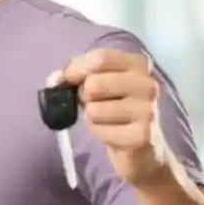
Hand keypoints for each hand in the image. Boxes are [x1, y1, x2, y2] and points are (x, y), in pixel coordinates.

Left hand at [60, 47, 173, 187]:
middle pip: (94, 84)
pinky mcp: (142, 134)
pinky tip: (113, 133)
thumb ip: (73, 74)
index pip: (101, 58)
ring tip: (107, 120)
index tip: (70, 79)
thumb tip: (55, 80)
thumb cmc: (113, 108)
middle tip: (95, 103)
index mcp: (137, 64)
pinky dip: (99, 133)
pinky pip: (101, 130)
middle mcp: (148, 84)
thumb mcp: (95, 83)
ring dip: (92, 117)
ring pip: (94, 109)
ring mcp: (148, 110)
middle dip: (84, 97)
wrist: (140, 147)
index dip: (77, 69)